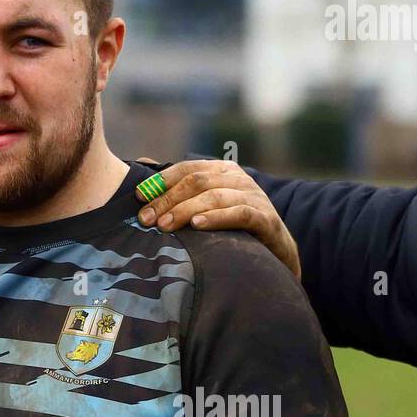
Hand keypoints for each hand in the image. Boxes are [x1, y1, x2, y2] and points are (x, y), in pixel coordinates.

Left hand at [134, 158, 300, 281]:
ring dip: (185, 210)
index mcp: (223, 170)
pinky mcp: (266, 219)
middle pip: (197, 182)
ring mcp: (254, 197)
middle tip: (146, 218)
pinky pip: (239, 214)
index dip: (162, 181)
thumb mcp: (207, 203)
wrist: (277, 252)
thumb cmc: (234, 226)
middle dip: (168, 199)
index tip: (139, 197)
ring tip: (164, 224)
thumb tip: (142, 165)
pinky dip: (216, 218)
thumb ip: (179, 186)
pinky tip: (197, 225)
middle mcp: (239, 179)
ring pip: (214, 197)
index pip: (188, 169)